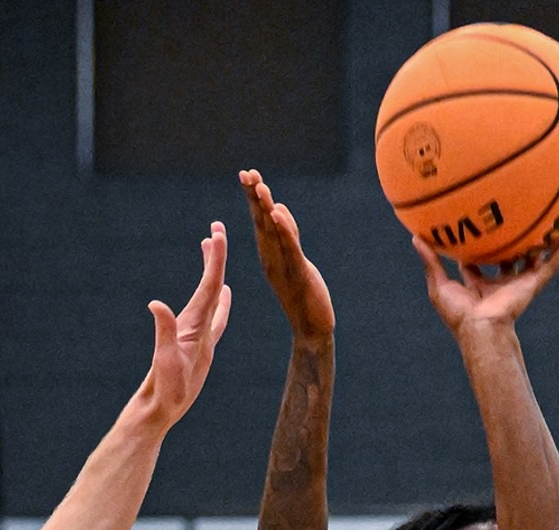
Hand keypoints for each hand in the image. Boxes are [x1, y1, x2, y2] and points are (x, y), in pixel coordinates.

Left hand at [143, 222, 232, 429]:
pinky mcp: (204, 345)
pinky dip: (224, 302)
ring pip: (212, 294)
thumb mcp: (166, 361)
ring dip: (214, 270)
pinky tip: (227, 294)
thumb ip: (163, 332)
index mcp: (192, 323)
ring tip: (215, 247)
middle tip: (217, 227)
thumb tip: (155, 304)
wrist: (160, 406)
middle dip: (215, 255)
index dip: (215, 260)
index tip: (218, 233)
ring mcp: (200, 332)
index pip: (208, 285)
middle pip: (209, 282)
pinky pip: (218, 317)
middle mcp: (195, 322)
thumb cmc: (164, 388)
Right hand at [243, 169, 335, 339]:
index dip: (253, 197)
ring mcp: (283, 266)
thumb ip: (289, 236)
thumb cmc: (304, 295)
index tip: (247, 174)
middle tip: (246, 172)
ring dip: (265, 208)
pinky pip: (289, 248)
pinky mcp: (298, 274)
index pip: (259, 220)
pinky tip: (277, 214)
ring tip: (260, 186)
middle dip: (254, 196)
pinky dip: (284, 230)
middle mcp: (271, 258)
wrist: (312, 329)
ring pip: (272, 233)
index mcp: (269, 254)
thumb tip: (279, 210)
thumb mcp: (295, 259)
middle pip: (260, 222)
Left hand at [411, 235, 558, 340]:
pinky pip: (549, 266)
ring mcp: (517, 284)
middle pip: (505, 261)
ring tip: (544, 224)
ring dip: (537, 245)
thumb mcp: (439, 285)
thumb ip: (431, 262)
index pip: (476, 265)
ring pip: (529, 261)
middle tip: (509, 222)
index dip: (473, 249)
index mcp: (478, 287)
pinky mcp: (531, 285)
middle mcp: (499, 284)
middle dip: (507, 245)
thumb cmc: (459, 314)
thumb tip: (415, 238)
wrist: (481, 328)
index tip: (473, 231)